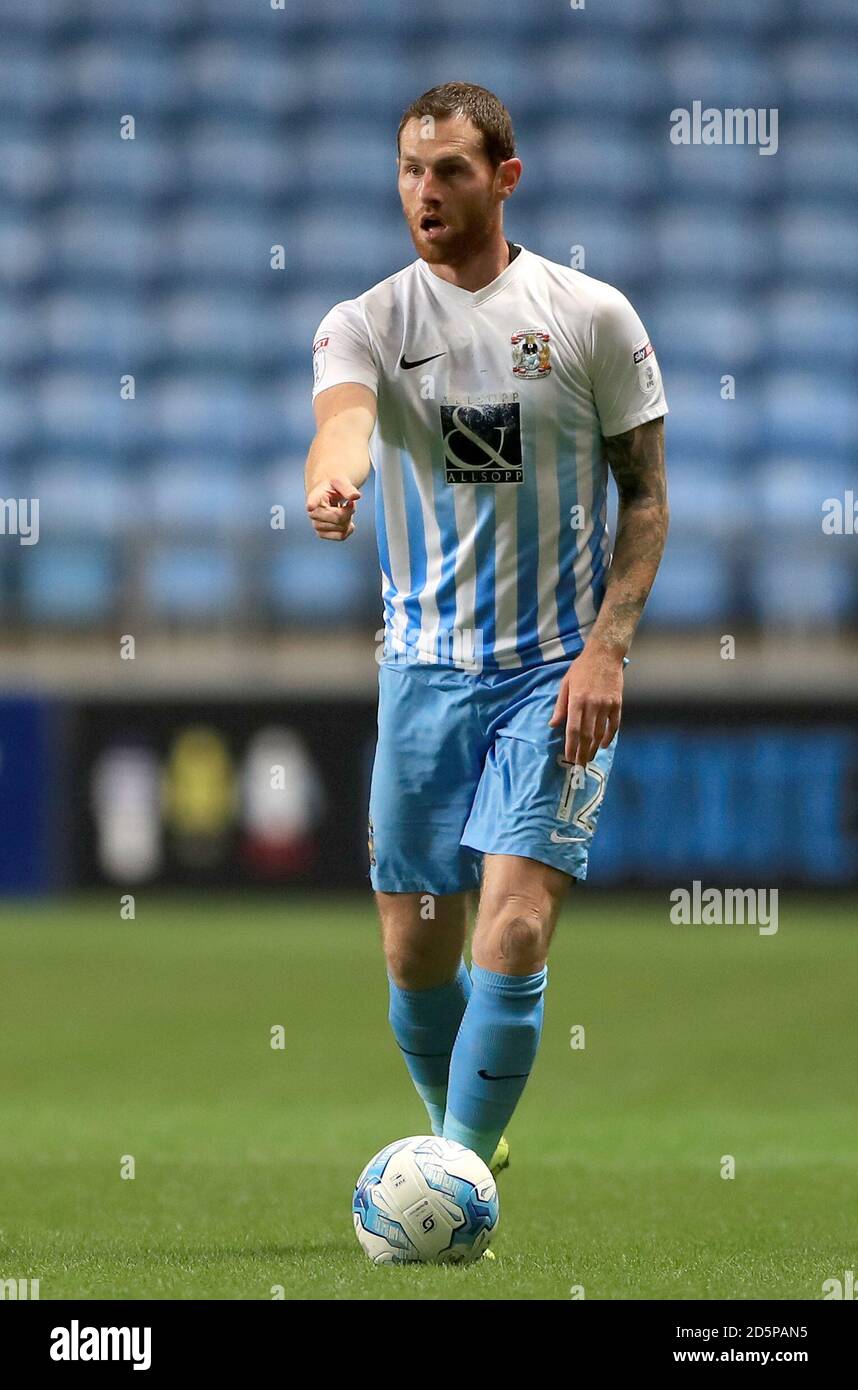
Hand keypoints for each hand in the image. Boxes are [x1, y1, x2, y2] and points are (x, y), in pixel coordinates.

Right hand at [306, 476, 360, 540]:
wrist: (327, 496)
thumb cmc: (333, 488)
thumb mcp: (341, 482)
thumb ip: (348, 488)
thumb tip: (356, 496)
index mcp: (315, 496)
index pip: (312, 501)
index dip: (312, 504)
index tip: (310, 506)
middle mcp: (313, 513)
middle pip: (339, 518)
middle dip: (349, 511)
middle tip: (348, 503)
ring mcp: (316, 525)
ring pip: (342, 528)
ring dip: (349, 519)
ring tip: (343, 509)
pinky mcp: (322, 534)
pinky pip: (341, 536)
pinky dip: (348, 529)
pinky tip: (345, 520)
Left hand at [549, 643, 623, 766]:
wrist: (604, 654)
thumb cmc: (581, 668)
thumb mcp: (565, 684)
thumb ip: (560, 706)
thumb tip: (553, 725)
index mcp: (576, 700)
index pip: (573, 729)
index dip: (571, 746)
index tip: (568, 758)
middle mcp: (592, 705)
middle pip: (587, 735)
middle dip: (582, 752)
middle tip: (579, 765)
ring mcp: (606, 705)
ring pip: (600, 733)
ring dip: (594, 748)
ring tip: (589, 758)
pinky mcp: (617, 704)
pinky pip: (614, 725)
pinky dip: (609, 737)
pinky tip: (603, 745)